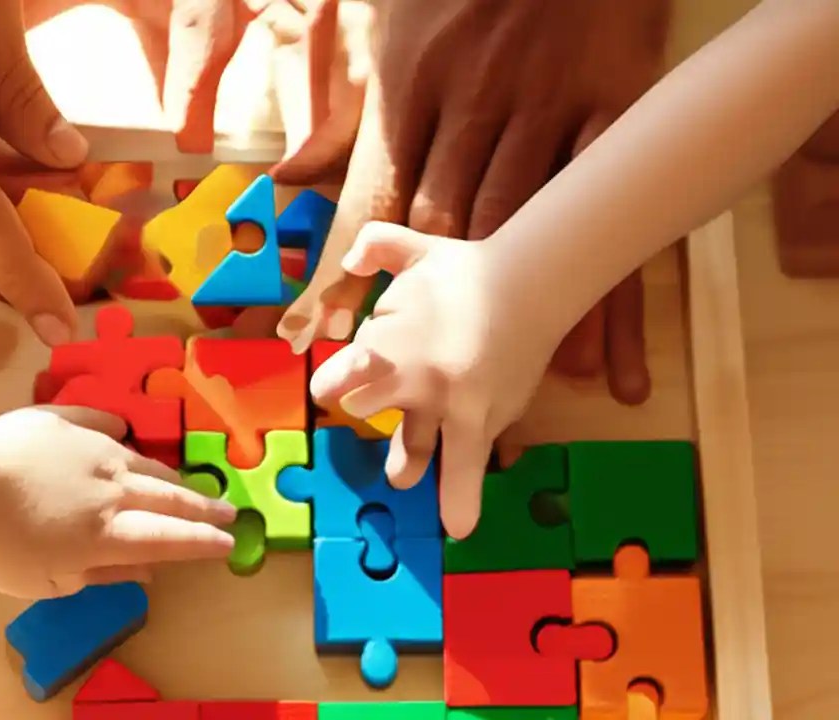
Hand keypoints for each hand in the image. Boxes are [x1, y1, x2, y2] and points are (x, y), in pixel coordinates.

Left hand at [0, 406, 235, 598]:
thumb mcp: (45, 581)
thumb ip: (99, 574)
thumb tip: (144, 570)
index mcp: (107, 534)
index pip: (169, 539)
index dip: (202, 542)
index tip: (229, 542)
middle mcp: (111, 488)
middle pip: (167, 497)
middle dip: (202, 506)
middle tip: (228, 509)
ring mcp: (91, 448)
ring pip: (141, 461)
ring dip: (168, 473)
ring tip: (184, 480)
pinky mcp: (65, 419)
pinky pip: (103, 423)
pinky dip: (119, 431)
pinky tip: (125, 431)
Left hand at [274, 0, 667, 405]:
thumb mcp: (389, 43)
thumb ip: (341, 121)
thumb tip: (286, 180)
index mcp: (412, 91)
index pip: (372, 200)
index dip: (341, 274)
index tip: (316, 334)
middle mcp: (473, 109)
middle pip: (442, 232)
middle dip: (417, 317)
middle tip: (395, 388)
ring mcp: (544, 114)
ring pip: (521, 232)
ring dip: (509, 315)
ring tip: (496, 386)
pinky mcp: (607, 115)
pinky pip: (599, 219)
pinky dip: (602, 292)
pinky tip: (600, 358)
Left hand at [309, 224, 555, 538]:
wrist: (530, 287)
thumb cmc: (465, 272)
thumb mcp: (415, 250)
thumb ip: (374, 246)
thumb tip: (349, 259)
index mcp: (392, 339)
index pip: (346, 376)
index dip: (333, 384)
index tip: (326, 391)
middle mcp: (416, 377)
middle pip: (369, 409)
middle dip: (365, 407)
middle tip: (369, 405)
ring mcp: (451, 405)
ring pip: (416, 445)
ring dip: (406, 461)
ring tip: (398, 476)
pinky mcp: (483, 420)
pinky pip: (469, 464)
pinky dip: (462, 495)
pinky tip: (458, 525)